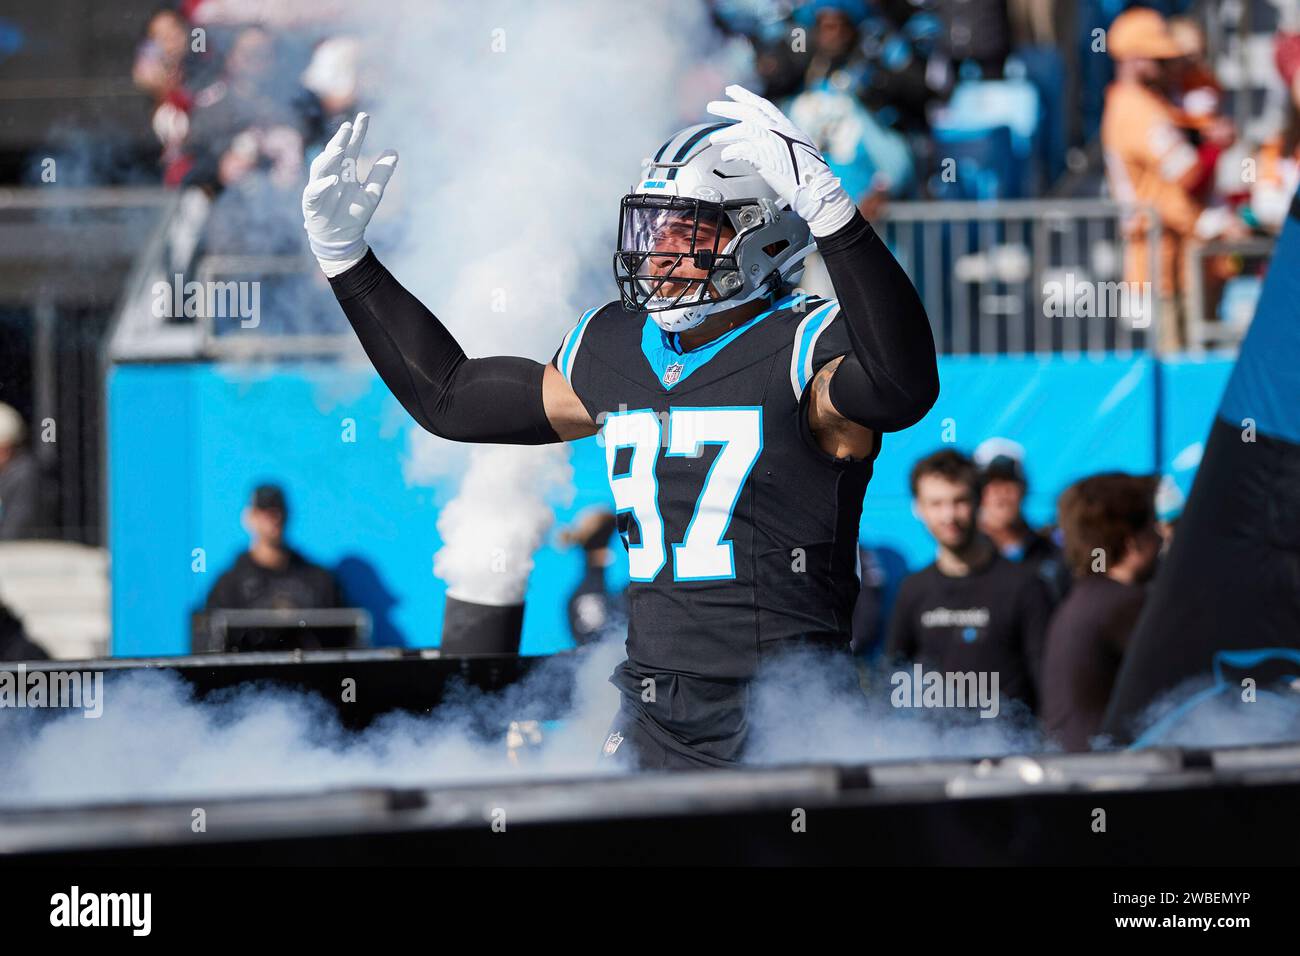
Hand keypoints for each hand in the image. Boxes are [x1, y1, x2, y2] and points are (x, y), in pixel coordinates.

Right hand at [302, 112, 398, 276]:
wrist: (342, 238)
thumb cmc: (354, 214)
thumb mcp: (373, 193)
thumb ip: (381, 173)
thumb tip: (394, 152)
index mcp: (345, 170)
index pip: (351, 147)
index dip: (357, 132)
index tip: (364, 116)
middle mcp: (331, 175)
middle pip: (334, 152)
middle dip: (340, 139)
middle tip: (348, 126)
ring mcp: (320, 187)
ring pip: (321, 168)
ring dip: (329, 158)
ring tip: (339, 149)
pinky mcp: (312, 202)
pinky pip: (315, 191)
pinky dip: (323, 185)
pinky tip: (333, 180)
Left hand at [706, 84, 856, 236]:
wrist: (817, 189)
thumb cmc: (809, 177)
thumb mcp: (796, 151)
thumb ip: (780, 143)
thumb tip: (765, 144)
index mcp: (787, 127)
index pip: (763, 105)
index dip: (746, 96)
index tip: (732, 90)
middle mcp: (779, 130)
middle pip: (749, 111)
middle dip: (728, 107)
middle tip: (711, 106)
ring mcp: (772, 142)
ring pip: (743, 128)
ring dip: (726, 133)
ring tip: (714, 139)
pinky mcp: (766, 157)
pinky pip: (741, 150)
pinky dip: (731, 153)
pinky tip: (726, 157)